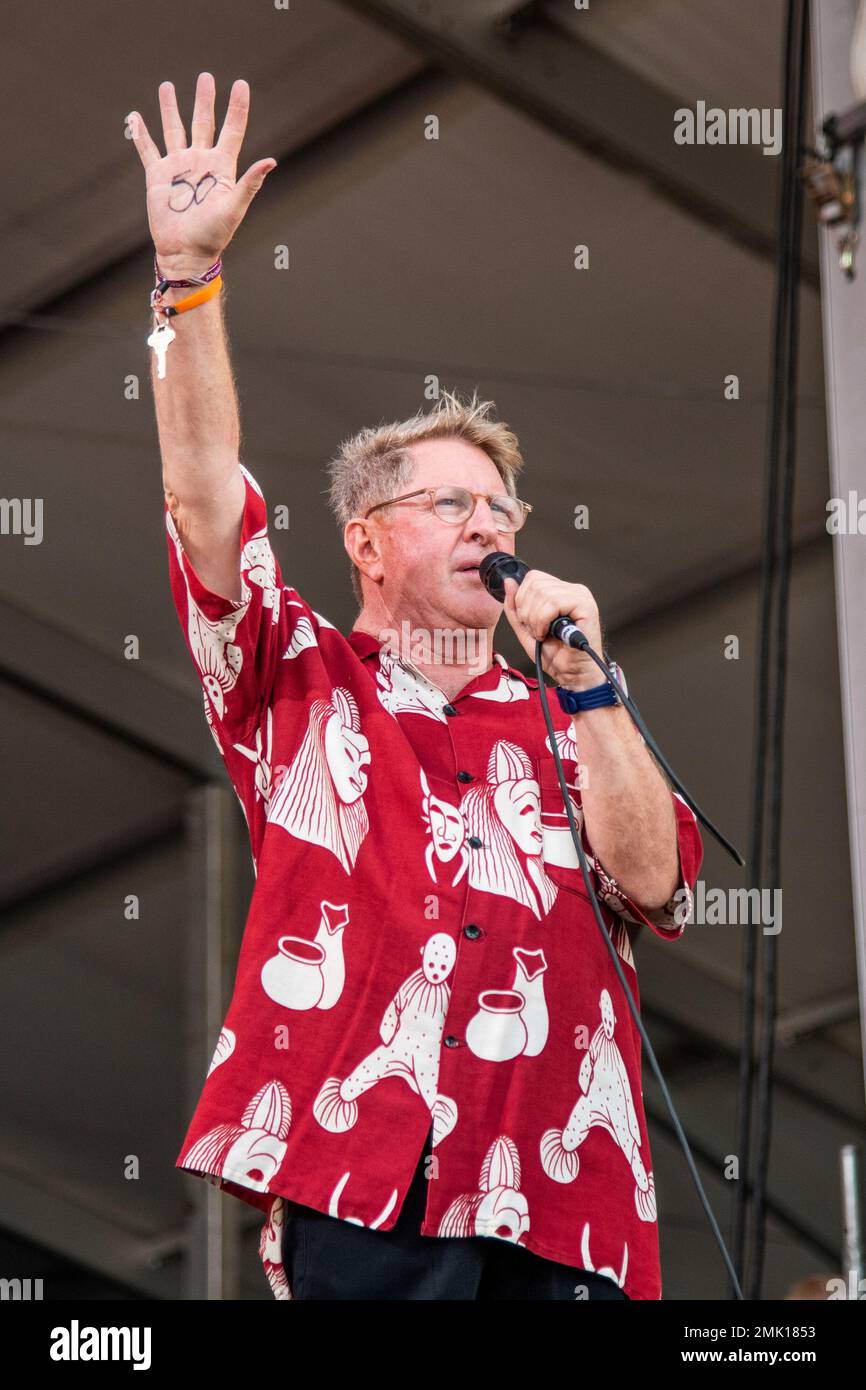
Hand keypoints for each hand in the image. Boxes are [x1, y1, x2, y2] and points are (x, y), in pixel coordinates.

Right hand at [126, 73, 275, 276]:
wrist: (185, 253)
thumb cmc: (213, 235)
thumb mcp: (234, 207)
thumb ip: (250, 183)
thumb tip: (271, 161)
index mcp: (221, 167)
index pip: (231, 129)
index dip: (236, 107)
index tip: (240, 84)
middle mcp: (200, 162)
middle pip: (202, 122)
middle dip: (204, 100)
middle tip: (206, 77)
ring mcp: (178, 167)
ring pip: (174, 129)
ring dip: (170, 108)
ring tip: (167, 86)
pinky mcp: (158, 177)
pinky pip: (147, 149)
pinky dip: (140, 134)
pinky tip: (135, 117)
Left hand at [502, 570, 605, 689]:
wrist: (572, 675)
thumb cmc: (555, 655)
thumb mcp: (525, 628)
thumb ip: (515, 607)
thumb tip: (508, 582)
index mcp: (560, 591)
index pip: (533, 577)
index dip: (522, 599)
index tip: (527, 622)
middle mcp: (572, 589)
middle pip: (535, 583)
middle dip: (526, 610)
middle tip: (535, 630)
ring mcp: (580, 596)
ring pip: (543, 592)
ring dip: (535, 619)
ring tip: (542, 634)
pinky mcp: (586, 605)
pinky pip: (554, 603)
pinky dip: (543, 621)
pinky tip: (548, 633)